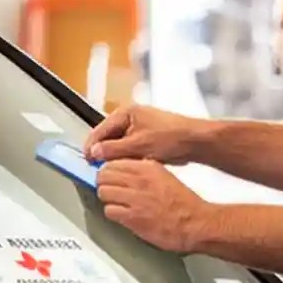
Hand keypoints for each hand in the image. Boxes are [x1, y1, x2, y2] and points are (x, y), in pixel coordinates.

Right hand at [84, 104, 207, 163]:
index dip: (91, 146)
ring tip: (117, 169)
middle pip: (108, 138)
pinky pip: (131, 150)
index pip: (99, 130)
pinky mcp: (147, 139)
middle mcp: (131, 118)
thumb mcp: (138, 145)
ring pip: (120, 146)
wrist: (196, 142)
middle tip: (100, 169)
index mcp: (126, 113)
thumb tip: (94, 152)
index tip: (87, 161)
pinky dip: (129, 158)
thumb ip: (113, 149)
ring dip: (118, 157)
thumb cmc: (171, 137)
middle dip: (105, 153)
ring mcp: (140, 128)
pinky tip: (132, 167)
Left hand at [97, 159, 207, 252]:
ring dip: (108, 199)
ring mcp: (135, 198)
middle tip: (110, 191)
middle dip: (105, 183)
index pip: (113, 162)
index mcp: (148, 168)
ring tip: (117, 204)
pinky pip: (109, 211)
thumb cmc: (185, 204)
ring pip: (103, 192)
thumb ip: (144, 173)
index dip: (109, 171)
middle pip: (104, 175)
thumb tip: (125, 174)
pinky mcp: (132, 217)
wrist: (196, 223)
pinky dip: (113, 214)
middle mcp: (140, 180)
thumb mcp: (164, 177)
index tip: (110, 177)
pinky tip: (123, 215)